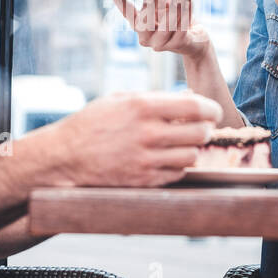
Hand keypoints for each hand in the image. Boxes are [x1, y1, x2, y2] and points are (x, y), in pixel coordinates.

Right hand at [52, 90, 222, 187]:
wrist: (64, 156)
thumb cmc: (92, 123)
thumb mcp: (120, 99)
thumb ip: (155, 97)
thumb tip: (190, 96)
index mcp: (142, 106)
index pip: (195, 106)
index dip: (211, 109)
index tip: (212, 112)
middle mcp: (148, 133)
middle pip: (199, 132)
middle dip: (205, 129)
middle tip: (200, 128)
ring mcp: (146, 159)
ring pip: (192, 156)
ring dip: (192, 149)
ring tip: (182, 144)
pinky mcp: (144, 180)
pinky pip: (177, 174)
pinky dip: (178, 166)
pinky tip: (167, 159)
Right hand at [104, 0, 211, 58]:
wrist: (195, 39)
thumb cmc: (175, 19)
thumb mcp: (163, 6)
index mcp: (139, 25)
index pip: (127, 13)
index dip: (118, 2)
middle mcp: (145, 37)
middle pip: (144, 23)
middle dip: (152, 7)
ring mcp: (160, 44)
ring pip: (165, 26)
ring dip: (173, 10)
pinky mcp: (176, 45)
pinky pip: (180, 30)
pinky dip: (185, 15)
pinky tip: (187, 3)